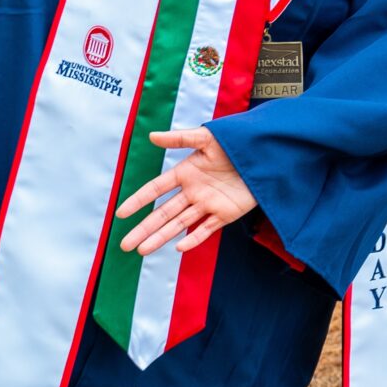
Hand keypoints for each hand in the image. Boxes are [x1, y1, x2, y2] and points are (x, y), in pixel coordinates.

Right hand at [114, 128, 256, 257]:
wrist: (265, 153)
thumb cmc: (235, 142)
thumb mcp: (207, 137)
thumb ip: (180, 139)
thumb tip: (152, 136)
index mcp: (185, 172)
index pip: (156, 189)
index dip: (138, 201)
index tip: (121, 213)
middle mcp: (193, 191)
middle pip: (162, 213)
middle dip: (143, 229)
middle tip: (124, 244)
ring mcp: (208, 204)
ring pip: (179, 224)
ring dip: (161, 237)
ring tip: (142, 250)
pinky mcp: (225, 214)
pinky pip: (206, 229)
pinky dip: (194, 239)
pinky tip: (179, 247)